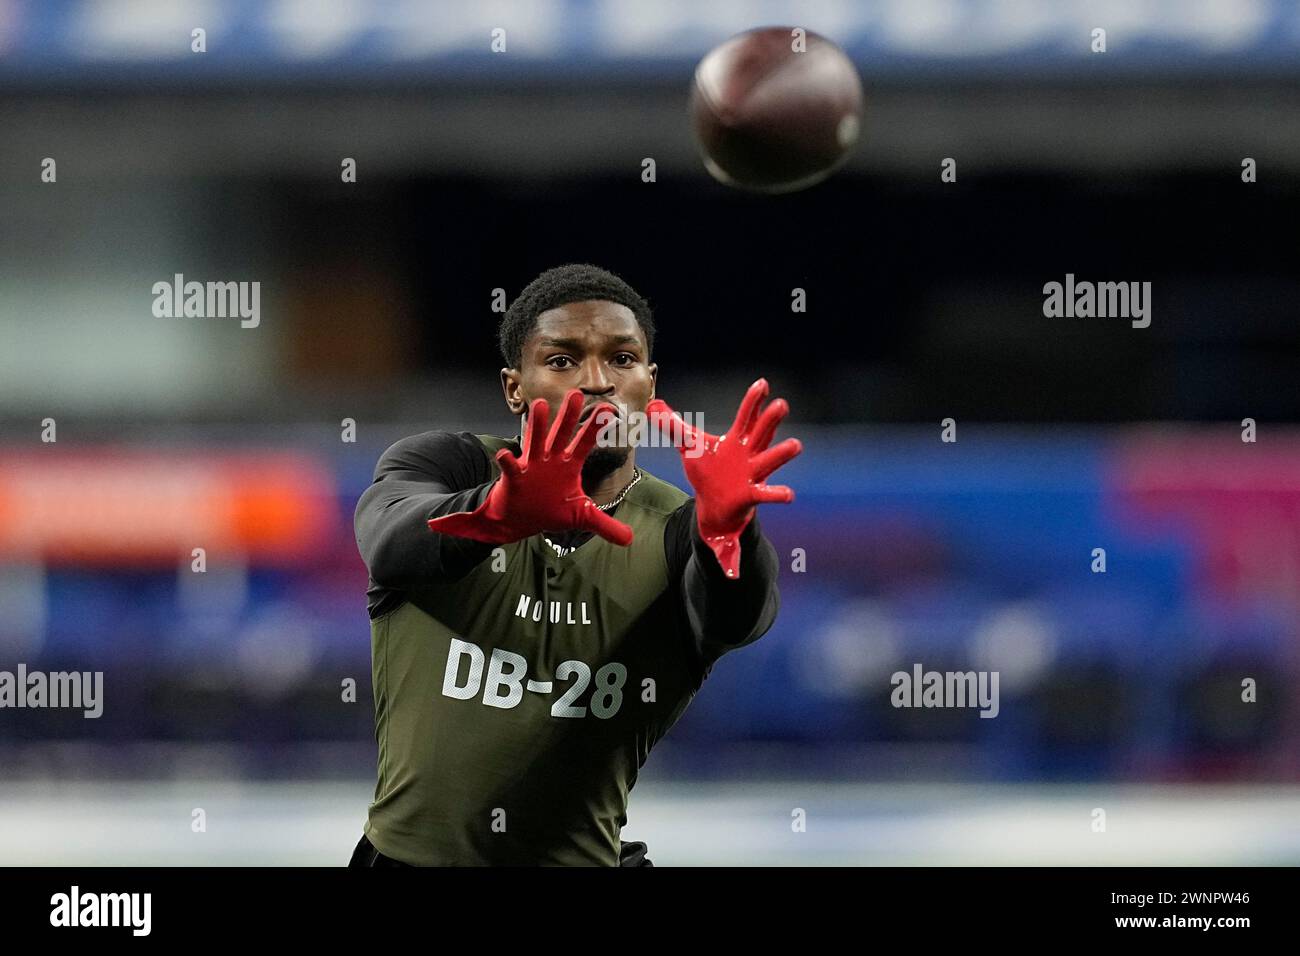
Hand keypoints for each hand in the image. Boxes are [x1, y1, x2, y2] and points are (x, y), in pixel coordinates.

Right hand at [427, 389, 633, 545]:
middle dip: (568, 416)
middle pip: (561, 433)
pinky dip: (507, 461)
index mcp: (569, 464)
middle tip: (575, 394)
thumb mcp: (581, 517)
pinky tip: (506, 454)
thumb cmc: (549, 511)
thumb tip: (630, 539)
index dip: (595, 427)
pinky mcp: (515, 478)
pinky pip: (511, 467)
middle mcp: (551, 459)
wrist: (521, 520)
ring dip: (538, 425)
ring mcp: (532, 466)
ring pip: (536, 441)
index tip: (607, 410)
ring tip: (540, 405)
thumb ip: (605, 525)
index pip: (585, 442)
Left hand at [647, 378, 800, 577]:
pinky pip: (762, 500)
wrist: (712, 506)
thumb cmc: (708, 470)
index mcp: (737, 442)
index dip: (753, 400)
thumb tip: (653, 405)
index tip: (762, 383)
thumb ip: (673, 426)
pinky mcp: (749, 499)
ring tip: (795, 455)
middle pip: (763, 434)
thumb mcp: (689, 446)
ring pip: (770, 467)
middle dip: (771, 421)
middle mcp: (750, 456)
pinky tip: (788, 498)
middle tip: (781, 404)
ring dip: (781, 461)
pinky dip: (775, 497)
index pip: (746, 417)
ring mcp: (753, 478)